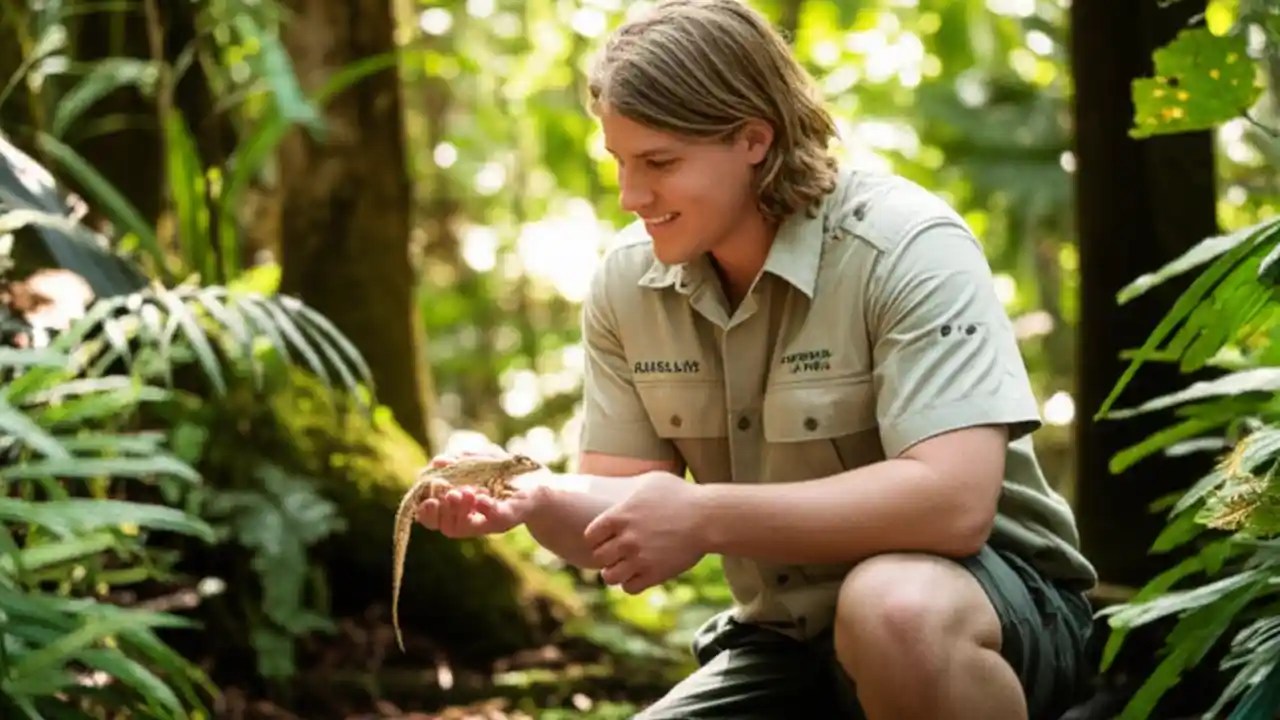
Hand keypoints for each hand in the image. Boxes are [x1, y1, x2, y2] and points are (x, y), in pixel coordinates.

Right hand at [414, 446, 539, 537]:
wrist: (539, 481)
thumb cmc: (505, 473)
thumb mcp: (480, 461)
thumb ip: (459, 462)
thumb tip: (437, 463)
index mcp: (457, 506)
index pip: (431, 514)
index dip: (423, 508)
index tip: (425, 496)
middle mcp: (469, 519)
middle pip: (441, 524)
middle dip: (437, 511)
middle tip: (447, 494)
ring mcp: (486, 521)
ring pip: (459, 527)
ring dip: (457, 510)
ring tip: (465, 492)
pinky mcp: (507, 518)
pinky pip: (494, 518)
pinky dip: (486, 509)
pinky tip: (482, 498)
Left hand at [582, 471, 706, 593]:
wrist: (708, 518)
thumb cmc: (682, 495)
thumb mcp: (652, 481)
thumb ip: (630, 486)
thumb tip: (618, 484)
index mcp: (619, 516)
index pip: (590, 536)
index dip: (597, 538)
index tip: (607, 537)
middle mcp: (625, 539)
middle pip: (598, 558)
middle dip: (606, 555)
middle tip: (617, 552)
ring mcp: (639, 559)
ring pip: (610, 577)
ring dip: (616, 572)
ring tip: (626, 566)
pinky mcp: (654, 574)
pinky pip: (629, 588)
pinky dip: (631, 583)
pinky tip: (640, 574)